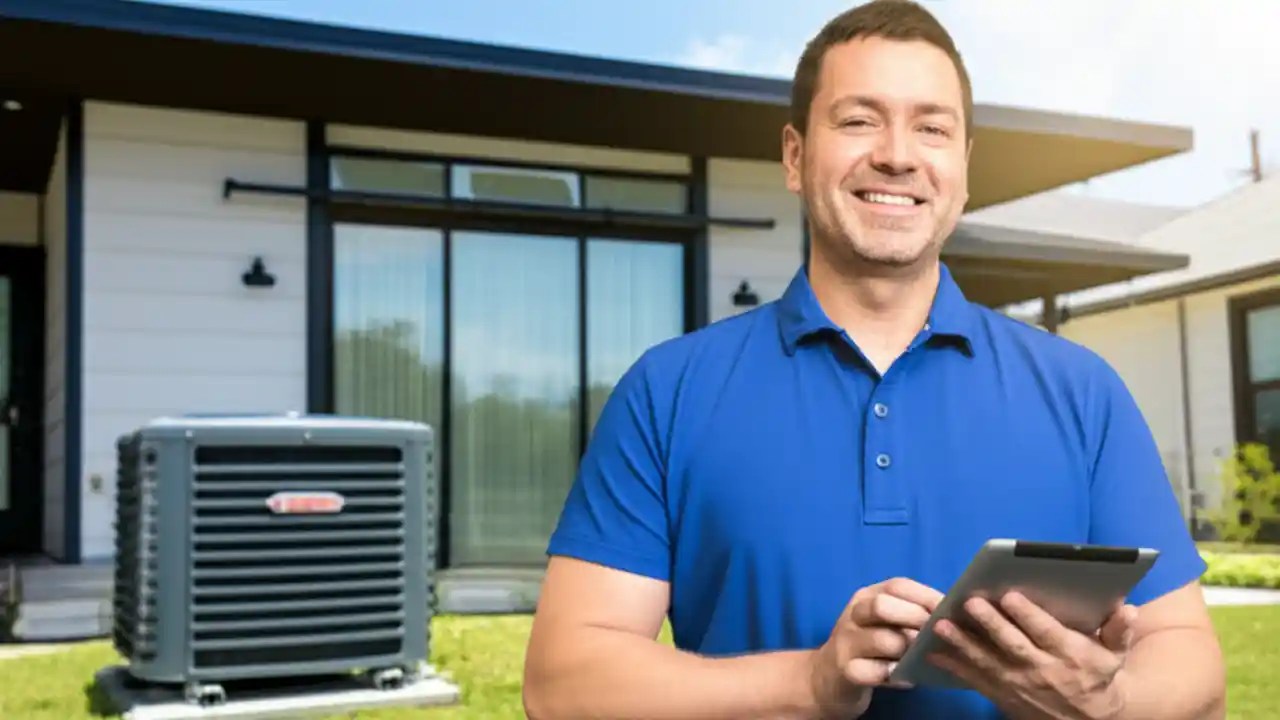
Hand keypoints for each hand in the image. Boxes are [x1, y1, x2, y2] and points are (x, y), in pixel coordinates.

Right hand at [809, 578, 943, 718]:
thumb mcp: (885, 623)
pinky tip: (904, 677)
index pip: (898, 586)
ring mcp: (846, 642)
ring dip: (909, 651)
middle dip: (916, 619)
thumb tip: (954, 613)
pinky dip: (896, 676)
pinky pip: (877, 672)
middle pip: (883, 605)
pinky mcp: (845, 670)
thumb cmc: (869, 646)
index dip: (927, 597)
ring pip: (883, 640)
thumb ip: (911, 613)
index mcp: (866, 596)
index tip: (951, 612)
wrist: (828, 678)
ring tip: (921, 658)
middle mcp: (853, 614)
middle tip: (936, 636)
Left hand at [927, 592, 1136, 719]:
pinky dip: (955, 667)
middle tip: (970, 602)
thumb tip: (1127, 608)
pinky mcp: (1002, 696)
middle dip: (990, 624)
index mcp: (1069, 655)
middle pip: (1012, 645)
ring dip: (963, 644)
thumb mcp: (1115, 655)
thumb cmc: (1098, 675)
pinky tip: (934, 652)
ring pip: (988, 662)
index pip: (1046, 632)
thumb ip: (1119, 630)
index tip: (1011, 595)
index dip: (1028, 615)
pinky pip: (976, 681)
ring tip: (942, 625)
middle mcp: (1042, 670)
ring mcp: (1019, 685)